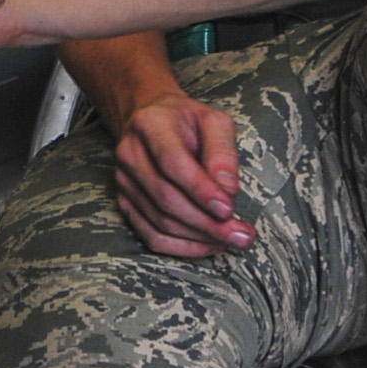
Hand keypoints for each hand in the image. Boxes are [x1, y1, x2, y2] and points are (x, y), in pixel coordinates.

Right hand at [110, 88, 249, 257]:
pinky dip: (183, 247)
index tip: (229, 210)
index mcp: (150, 125)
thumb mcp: (214, 120)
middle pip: (166, 198)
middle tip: (242, 235)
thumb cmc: (188, 121)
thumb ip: (223, 151)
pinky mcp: (125, 202)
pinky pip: (151, 236)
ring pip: (160, 222)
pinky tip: (208, 244)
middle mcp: (130, 154)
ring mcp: (124, 181)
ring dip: (199, 238)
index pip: (172, 163)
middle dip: (207, 223)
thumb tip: (227, 190)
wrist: (152, 120)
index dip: (200, 190)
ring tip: (231, 239)